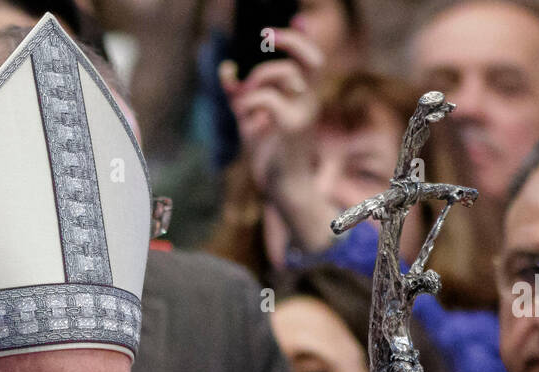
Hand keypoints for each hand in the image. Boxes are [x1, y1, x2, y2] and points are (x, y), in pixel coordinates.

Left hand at [218, 28, 325, 190]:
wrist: (282, 187)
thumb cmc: (269, 153)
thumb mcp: (250, 118)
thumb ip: (240, 94)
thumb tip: (227, 69)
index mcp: (302, 95)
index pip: (312, 59)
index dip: (304, 36)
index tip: (297, 17)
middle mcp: (309, 100)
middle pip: (311, 58)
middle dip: (289, 40)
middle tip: (266, 35)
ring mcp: (304, 112)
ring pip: (285, 74)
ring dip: (257, 79)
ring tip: (244, 99)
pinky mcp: (293, 126)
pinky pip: (267, 99)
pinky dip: (249, 102)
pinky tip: (246, 120)